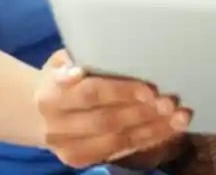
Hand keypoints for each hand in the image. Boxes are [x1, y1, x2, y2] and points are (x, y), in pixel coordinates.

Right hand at [34, 50, 189, 168]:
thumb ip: (79, 57)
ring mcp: (68, 147)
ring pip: (116, 141)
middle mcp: (57, 125)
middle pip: (106, 121)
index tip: (150, 88)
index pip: (90, 94)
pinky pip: (120, 152)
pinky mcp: (80, 160)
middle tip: (172, 103)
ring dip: (152, 129)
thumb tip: (97, 55)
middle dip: (142, 113)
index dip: (121, 92)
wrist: (36, 113)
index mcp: (51, 94)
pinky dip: (148, 140)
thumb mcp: (62, 60)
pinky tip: (169, 129)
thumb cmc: (60, 77)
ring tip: (180, 118)